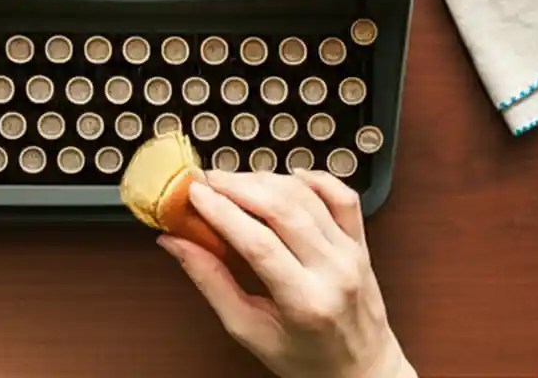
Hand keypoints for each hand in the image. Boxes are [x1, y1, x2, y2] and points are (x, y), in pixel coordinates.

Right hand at [159, 170, 414, 377]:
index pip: (258, 243)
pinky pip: (342, 196)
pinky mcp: (362, 242)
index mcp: (304, 302)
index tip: (194, 193)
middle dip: (239, 187)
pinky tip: (287, 178)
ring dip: (267, 180)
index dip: (222, 212)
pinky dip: (314, 179)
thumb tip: (174, 243)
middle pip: (283, 210)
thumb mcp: (249, 331)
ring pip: (308, 197)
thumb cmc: (305, 359)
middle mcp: (334, 271)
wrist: (362, 369)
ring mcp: (351, 253)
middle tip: (208, 180)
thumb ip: (212, 283)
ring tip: (235, 182)